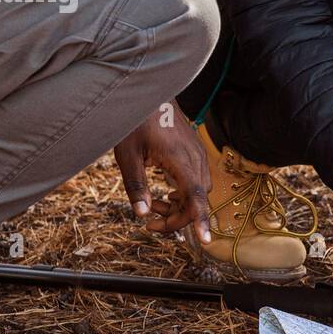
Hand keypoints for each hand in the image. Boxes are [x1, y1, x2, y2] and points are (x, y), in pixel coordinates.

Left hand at [113, 104, 211, 243]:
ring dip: (179, 205)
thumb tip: (142, 214)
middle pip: (196, 200)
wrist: (148, 93)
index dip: (200, 220)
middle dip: (177, 217)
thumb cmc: (135, 121)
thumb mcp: (127, 155)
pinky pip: (196, 181)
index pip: (195, 197)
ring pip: (197, 192)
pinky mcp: (195, 153)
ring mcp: (198, 154)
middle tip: (150, 222)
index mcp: (180, 159)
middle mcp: (195, 158)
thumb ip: (136, 186)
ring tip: (154, 205)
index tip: (205, 240)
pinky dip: (183, 193)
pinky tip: (164, 191)